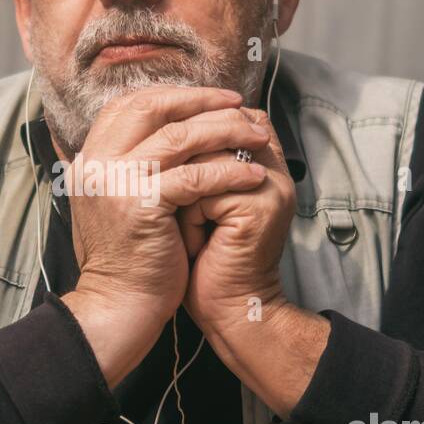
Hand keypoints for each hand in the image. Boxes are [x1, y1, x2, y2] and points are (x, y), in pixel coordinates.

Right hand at [57, 86, 270, 386]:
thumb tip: (172, 128)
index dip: (175, 94)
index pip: (131, 103)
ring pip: (179, 136)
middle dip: (202, 102)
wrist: (119, 304)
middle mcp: (97, 163)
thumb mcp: (118, 199)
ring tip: (257, 135)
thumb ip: (133, 163)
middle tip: (239, 105)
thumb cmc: (130, 255)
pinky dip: (229, 171)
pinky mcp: (141, 205)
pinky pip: (195, 176)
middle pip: (153, 108)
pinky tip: (254, 175)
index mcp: (91, 157)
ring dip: (225, 130)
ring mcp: (115, 181)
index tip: (212, 98)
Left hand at [177, 106, 296, 336]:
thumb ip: (192, 160)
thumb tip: (151, 123)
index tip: (160, 162)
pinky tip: (187, 238)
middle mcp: (272, 166)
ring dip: (179, 183)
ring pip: (207, 152)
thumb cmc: (203, 256)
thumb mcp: (196, 198)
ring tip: (174, 217)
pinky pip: (207, 186)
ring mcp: (270, 185)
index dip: (186, 130)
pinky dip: (188, 213)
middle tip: (160, 189)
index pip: (225, 115)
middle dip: (178, 155)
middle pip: (217, 124)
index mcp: (261, 159)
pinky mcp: (259, 209)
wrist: (226, 308)